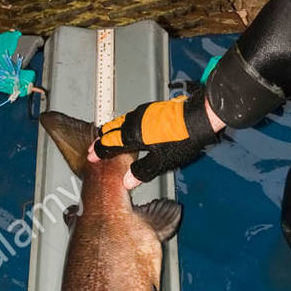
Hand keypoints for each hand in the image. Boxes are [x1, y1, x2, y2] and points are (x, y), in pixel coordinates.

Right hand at [89, 86, 224, 187]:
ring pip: (120, 121)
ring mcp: (143, 113)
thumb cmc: (182, 140)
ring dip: (111, 130)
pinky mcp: (153, 109)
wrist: (199, 117)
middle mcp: (134, 122)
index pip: (109, 145)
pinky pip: (131, 117)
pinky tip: (128, 127)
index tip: (91, 157)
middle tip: (95, 147)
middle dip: (101, 139)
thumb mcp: (160, 162)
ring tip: (107, 136)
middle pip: (111, 130)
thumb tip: (127, 181)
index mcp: (132, 135)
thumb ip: (141, 172)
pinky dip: (123, 124)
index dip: (98, 152)